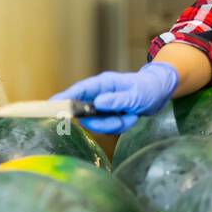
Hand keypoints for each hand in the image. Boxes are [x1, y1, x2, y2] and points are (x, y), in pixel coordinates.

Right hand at [50, 63, 179, 133]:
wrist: (159, 92)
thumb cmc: (148, 88)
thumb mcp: (136, 94)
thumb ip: (117, 99)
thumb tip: (97, 103)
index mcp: (102, 84)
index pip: (78, 91)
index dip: (64, 99)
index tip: (52, 106)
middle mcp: (99, 94)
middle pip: (87, 114)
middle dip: (104, 122)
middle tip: (123, 118)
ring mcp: (103, 105)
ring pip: (99, 123)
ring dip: (117, 123)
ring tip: (132, 114)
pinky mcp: (108, 115)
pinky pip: (109, 127)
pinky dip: (122, 125)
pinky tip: (132, 116)